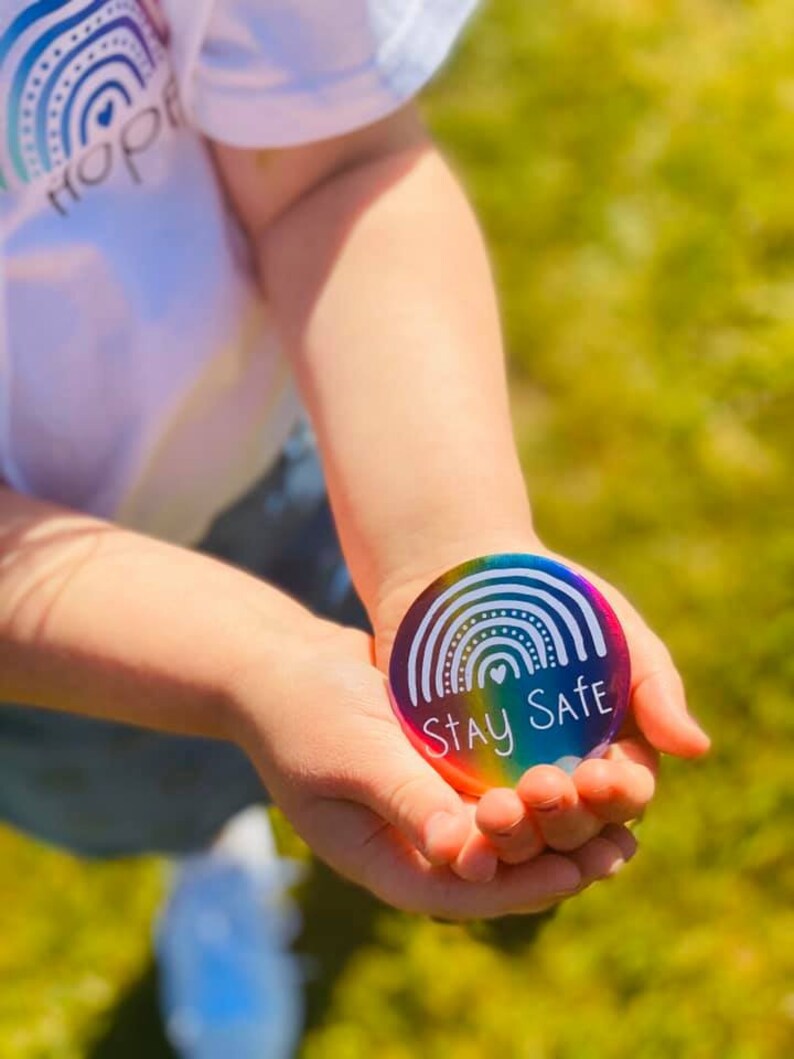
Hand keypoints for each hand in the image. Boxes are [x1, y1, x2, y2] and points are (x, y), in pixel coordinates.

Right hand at [230, 618, 636, 918]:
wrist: (281, 666)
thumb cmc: (305, 711)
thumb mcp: (354, 755)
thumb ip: (407, 802)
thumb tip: (466, 856)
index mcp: (383, 857)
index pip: (461, 893)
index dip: (523, 889)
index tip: (579, 872)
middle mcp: (412, 842)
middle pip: (494, 872)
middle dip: (555, 863)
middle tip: (618, 850)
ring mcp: (426, 807)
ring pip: (503, 834)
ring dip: (557, 830)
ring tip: (619, 818)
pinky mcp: (438, 770)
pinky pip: (495, 789)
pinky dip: (534, 787)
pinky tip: (580, 769)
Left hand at [372, 541, 710, 867]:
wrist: (472, 577)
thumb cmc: (562, 606)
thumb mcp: (618, 636)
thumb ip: (656, 689)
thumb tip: (696, 748)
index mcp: (612, 762)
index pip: (623, 795)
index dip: (618, 793)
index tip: (601, 776)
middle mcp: (561, 789)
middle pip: (571, 827)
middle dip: (564, 816)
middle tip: (543, 789)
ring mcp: (504, 792)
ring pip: (516, 839)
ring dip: (512, 837)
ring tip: (495, 813)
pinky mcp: (447, 788)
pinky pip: (457, 830)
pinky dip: (458, 841)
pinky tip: (451, 836)